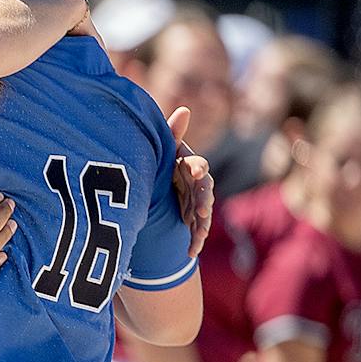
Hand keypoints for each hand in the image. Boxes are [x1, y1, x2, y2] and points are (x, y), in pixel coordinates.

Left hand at [168, 107, 213, 256]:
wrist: (156, 183)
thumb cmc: (163, 159)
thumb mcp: (165, 148)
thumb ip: (173, 132)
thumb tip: (185, 109)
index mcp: (190, 165)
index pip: (198, 165)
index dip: (198, 168)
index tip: (194, 170)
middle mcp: (197, 184)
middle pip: (204, 192)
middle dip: (204, 202)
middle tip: (202, 212)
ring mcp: (195, 201)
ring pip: (203, 213)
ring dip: (202, 224)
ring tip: (199, 234)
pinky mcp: (191, 218)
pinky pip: (196, 229)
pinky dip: (194, 240)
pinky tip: (191, 252)